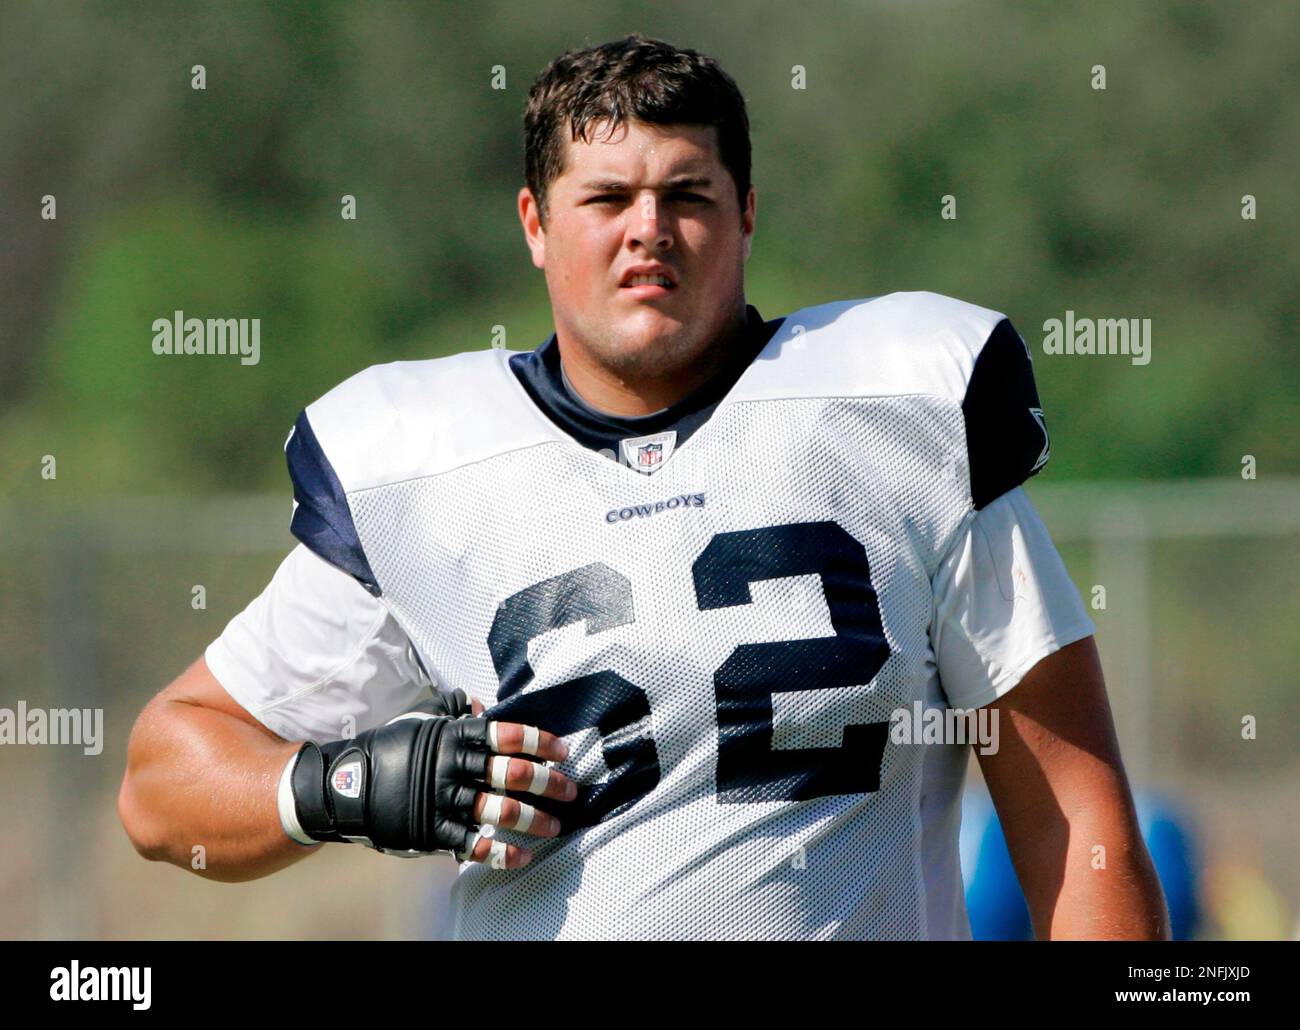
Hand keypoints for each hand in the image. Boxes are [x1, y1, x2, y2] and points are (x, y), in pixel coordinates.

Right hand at [285, 691, 576, 867]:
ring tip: (555, 826)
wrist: (343, 786)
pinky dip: (502, 854)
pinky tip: (522, 857)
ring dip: (534, 820)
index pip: (508, 734)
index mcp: (454, 736)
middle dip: (549, 783)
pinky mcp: (432, 832)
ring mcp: (444, 801)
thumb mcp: (420, 720)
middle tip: (571, 790)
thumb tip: (479, 704)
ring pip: (500, 811)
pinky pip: (474, 846)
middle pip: (512, 774)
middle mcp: (454, 767)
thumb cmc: (389, 748)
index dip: (541, 742)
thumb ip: (452, 711)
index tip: (563, 751)